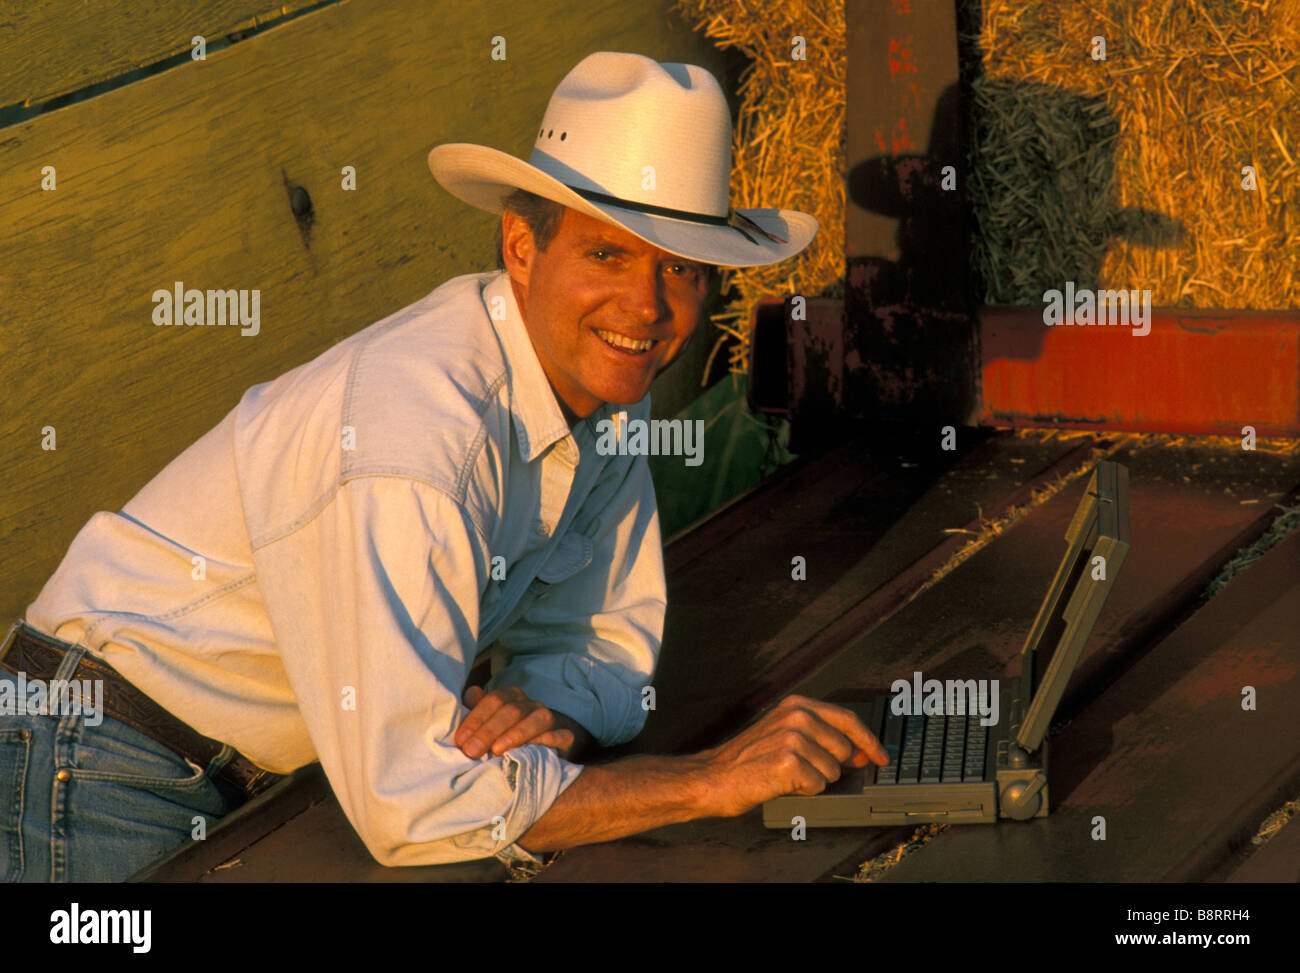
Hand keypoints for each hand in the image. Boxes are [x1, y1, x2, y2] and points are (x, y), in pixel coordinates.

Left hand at [454, 685, 587, 759]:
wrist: (547, 745)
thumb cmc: (509, 734)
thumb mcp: (490, 721)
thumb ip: (478, 709)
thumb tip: (471, 693)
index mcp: (512, 696)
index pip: (494, 700)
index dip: (476, 719)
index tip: (461, 741)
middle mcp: (532, 704)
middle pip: (512, 710)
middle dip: (489, 731)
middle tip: (472, 752)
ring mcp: (550, 719)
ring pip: (538, 719)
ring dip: (516, 735)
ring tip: (497, 751)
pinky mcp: (566, 736)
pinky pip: (560, 735)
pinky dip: (546, 742)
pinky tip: (530, 752)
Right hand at [695, 694, 888, 817]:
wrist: (716, 777)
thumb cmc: (750, 760)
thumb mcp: (785, 734)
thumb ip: (822, 736)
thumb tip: (860, 752)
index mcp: (797, 704)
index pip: (848, 719)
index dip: (869, 741)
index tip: (881, 757)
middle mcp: (797, 715)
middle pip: (844, 749)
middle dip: (829, 766)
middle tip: (800, 769)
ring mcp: (793, 737)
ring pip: (832, 771)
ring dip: (814, 780)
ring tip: (786, 775)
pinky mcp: (789, 762)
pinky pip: (817, 785)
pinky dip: (803, 791)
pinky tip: (782, 784)